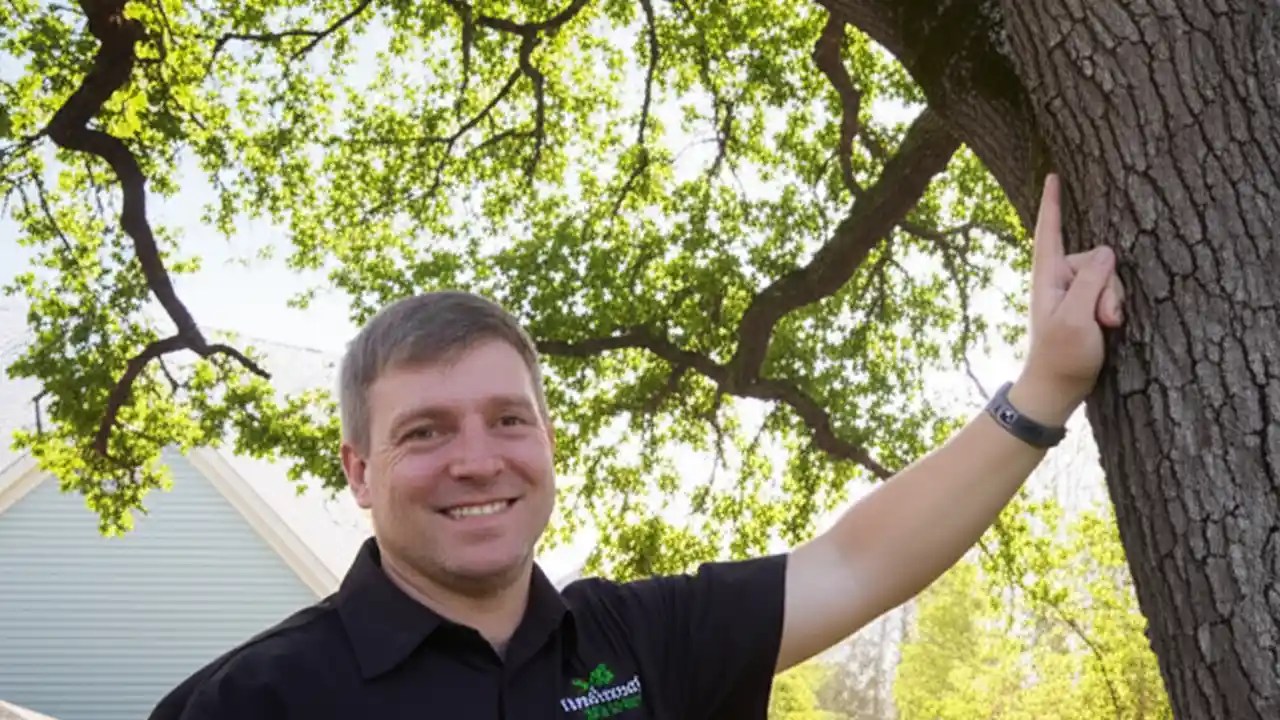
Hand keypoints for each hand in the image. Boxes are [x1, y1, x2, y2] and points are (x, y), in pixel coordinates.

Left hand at [1010, 174, 1125, 425]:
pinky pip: (1113, 293)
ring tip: (1105, 328)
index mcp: (1047, 277)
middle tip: (1104, 321)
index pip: (1049, 232)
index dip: (1052, 203)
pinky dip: (1115, 308)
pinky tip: (1111, 327)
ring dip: (1114, 302)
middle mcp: (1059, 279)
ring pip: (1111, 278)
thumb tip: (1107, 250)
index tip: (1052, 175)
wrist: (1057, 389)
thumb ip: (1091, 281)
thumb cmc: (1061, 356)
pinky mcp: (1088, 306)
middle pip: (1098, 259)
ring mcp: (1074, 293)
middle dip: (1109, 288)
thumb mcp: (1076, 318)